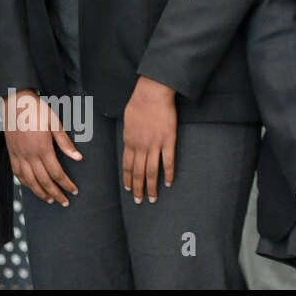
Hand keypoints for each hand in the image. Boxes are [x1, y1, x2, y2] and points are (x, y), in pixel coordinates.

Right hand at [4, 90, 81, 205]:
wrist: (16, 104)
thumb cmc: (38, 111)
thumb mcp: (56, 124)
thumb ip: (66, 143)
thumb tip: (78, 158)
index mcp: (43, 148)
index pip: (57, 173)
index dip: (66, 184)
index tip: (74, 191)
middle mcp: (30, 155)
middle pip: (44, 181)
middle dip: (55, 193)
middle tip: (64, 202)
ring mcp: (19, 156)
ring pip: (29, 181)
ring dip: (40, 192)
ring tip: (50, 199)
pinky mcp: (12, 154)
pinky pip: (18, 173)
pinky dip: (25, 183)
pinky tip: (31, 187)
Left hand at [121, 76, 177, 203]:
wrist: (152, 94)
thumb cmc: (139, 103)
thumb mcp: (128, 120)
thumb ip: (129, 133)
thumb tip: (130, 140)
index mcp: (129, 142)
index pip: (127, 166)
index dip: (128, 180)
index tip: (129, 190)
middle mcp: (140, 147)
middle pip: (138, 172)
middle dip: (138, 189)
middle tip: (139, 201)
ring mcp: (155, 145)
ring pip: (151, 171)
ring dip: (151, 186)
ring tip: (152, 198)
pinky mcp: (168, 140)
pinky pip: (168, 160)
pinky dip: (168, 173)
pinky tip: (168, 182)